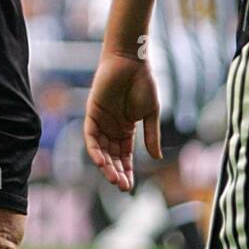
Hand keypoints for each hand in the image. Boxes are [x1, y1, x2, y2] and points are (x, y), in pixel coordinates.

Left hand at [83, 51, 161, 191]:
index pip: (124, 156)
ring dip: (106, 165)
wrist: (132, 61)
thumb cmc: (143, 83)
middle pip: (112, 157)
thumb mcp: (150, 113)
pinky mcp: (92, 113)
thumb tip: (157, 158)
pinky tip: (102, 162)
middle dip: (117, 172)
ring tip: (115, 178)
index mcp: (126, 129)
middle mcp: (112, 128)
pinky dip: (95, 150)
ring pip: (101, 150)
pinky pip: (91, 137)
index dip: (127, 171)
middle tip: (123, 187)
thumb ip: (151, 135)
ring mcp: (101, 121)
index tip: (130, 186)